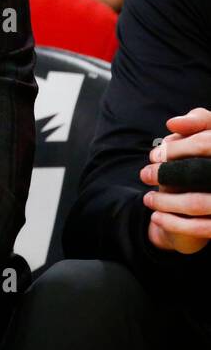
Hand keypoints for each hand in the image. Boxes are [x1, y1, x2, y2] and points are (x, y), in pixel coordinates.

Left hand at [142, 108, 210, 253]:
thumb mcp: (209, 132)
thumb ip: (197, 121)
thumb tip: (172, 124)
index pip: (206, 142)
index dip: (176, 149)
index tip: (153, 156)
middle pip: (199, 172)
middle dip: (166, 174)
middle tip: (145, 176)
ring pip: (196, 203)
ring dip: (164, 202)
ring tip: (147, 199)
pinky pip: (201, 228)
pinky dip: (173, 223)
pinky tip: (156, 217)